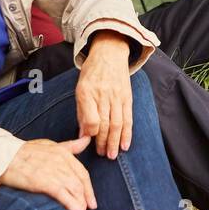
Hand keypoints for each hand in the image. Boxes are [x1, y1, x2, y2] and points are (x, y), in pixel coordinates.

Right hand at [0, 136, 95, 209]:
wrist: (3, 157)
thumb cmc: (24, 152)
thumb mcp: (49, 145)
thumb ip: (70, 146)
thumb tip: (86, 140)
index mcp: (64, 153)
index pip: (82, 173)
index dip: (89, 189)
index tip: (92, 201)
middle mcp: (62, 162)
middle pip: (81, 183)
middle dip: (86, 199)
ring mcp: (54, 172)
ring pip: (75, 190)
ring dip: (80, 205)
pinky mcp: (44, 181)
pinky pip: (63, 195)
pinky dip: (72, 205)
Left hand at [76, 31, 133, 158]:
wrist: (110, 53)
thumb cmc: (92, 73)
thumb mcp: (80, 89)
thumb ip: (82, 112)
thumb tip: (83, 135)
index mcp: (86, 92)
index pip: (91, 119)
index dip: (90, 133)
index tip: (88, 142)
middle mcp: (102, 95)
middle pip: (104, 123)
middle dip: (103, 142)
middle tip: (102, 155)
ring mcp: (116, 96)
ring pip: (117, 123)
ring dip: (115, 141)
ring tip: (112, 155)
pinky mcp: (127, 97)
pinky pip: (128, 118)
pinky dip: (127, 133)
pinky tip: (125, 145)